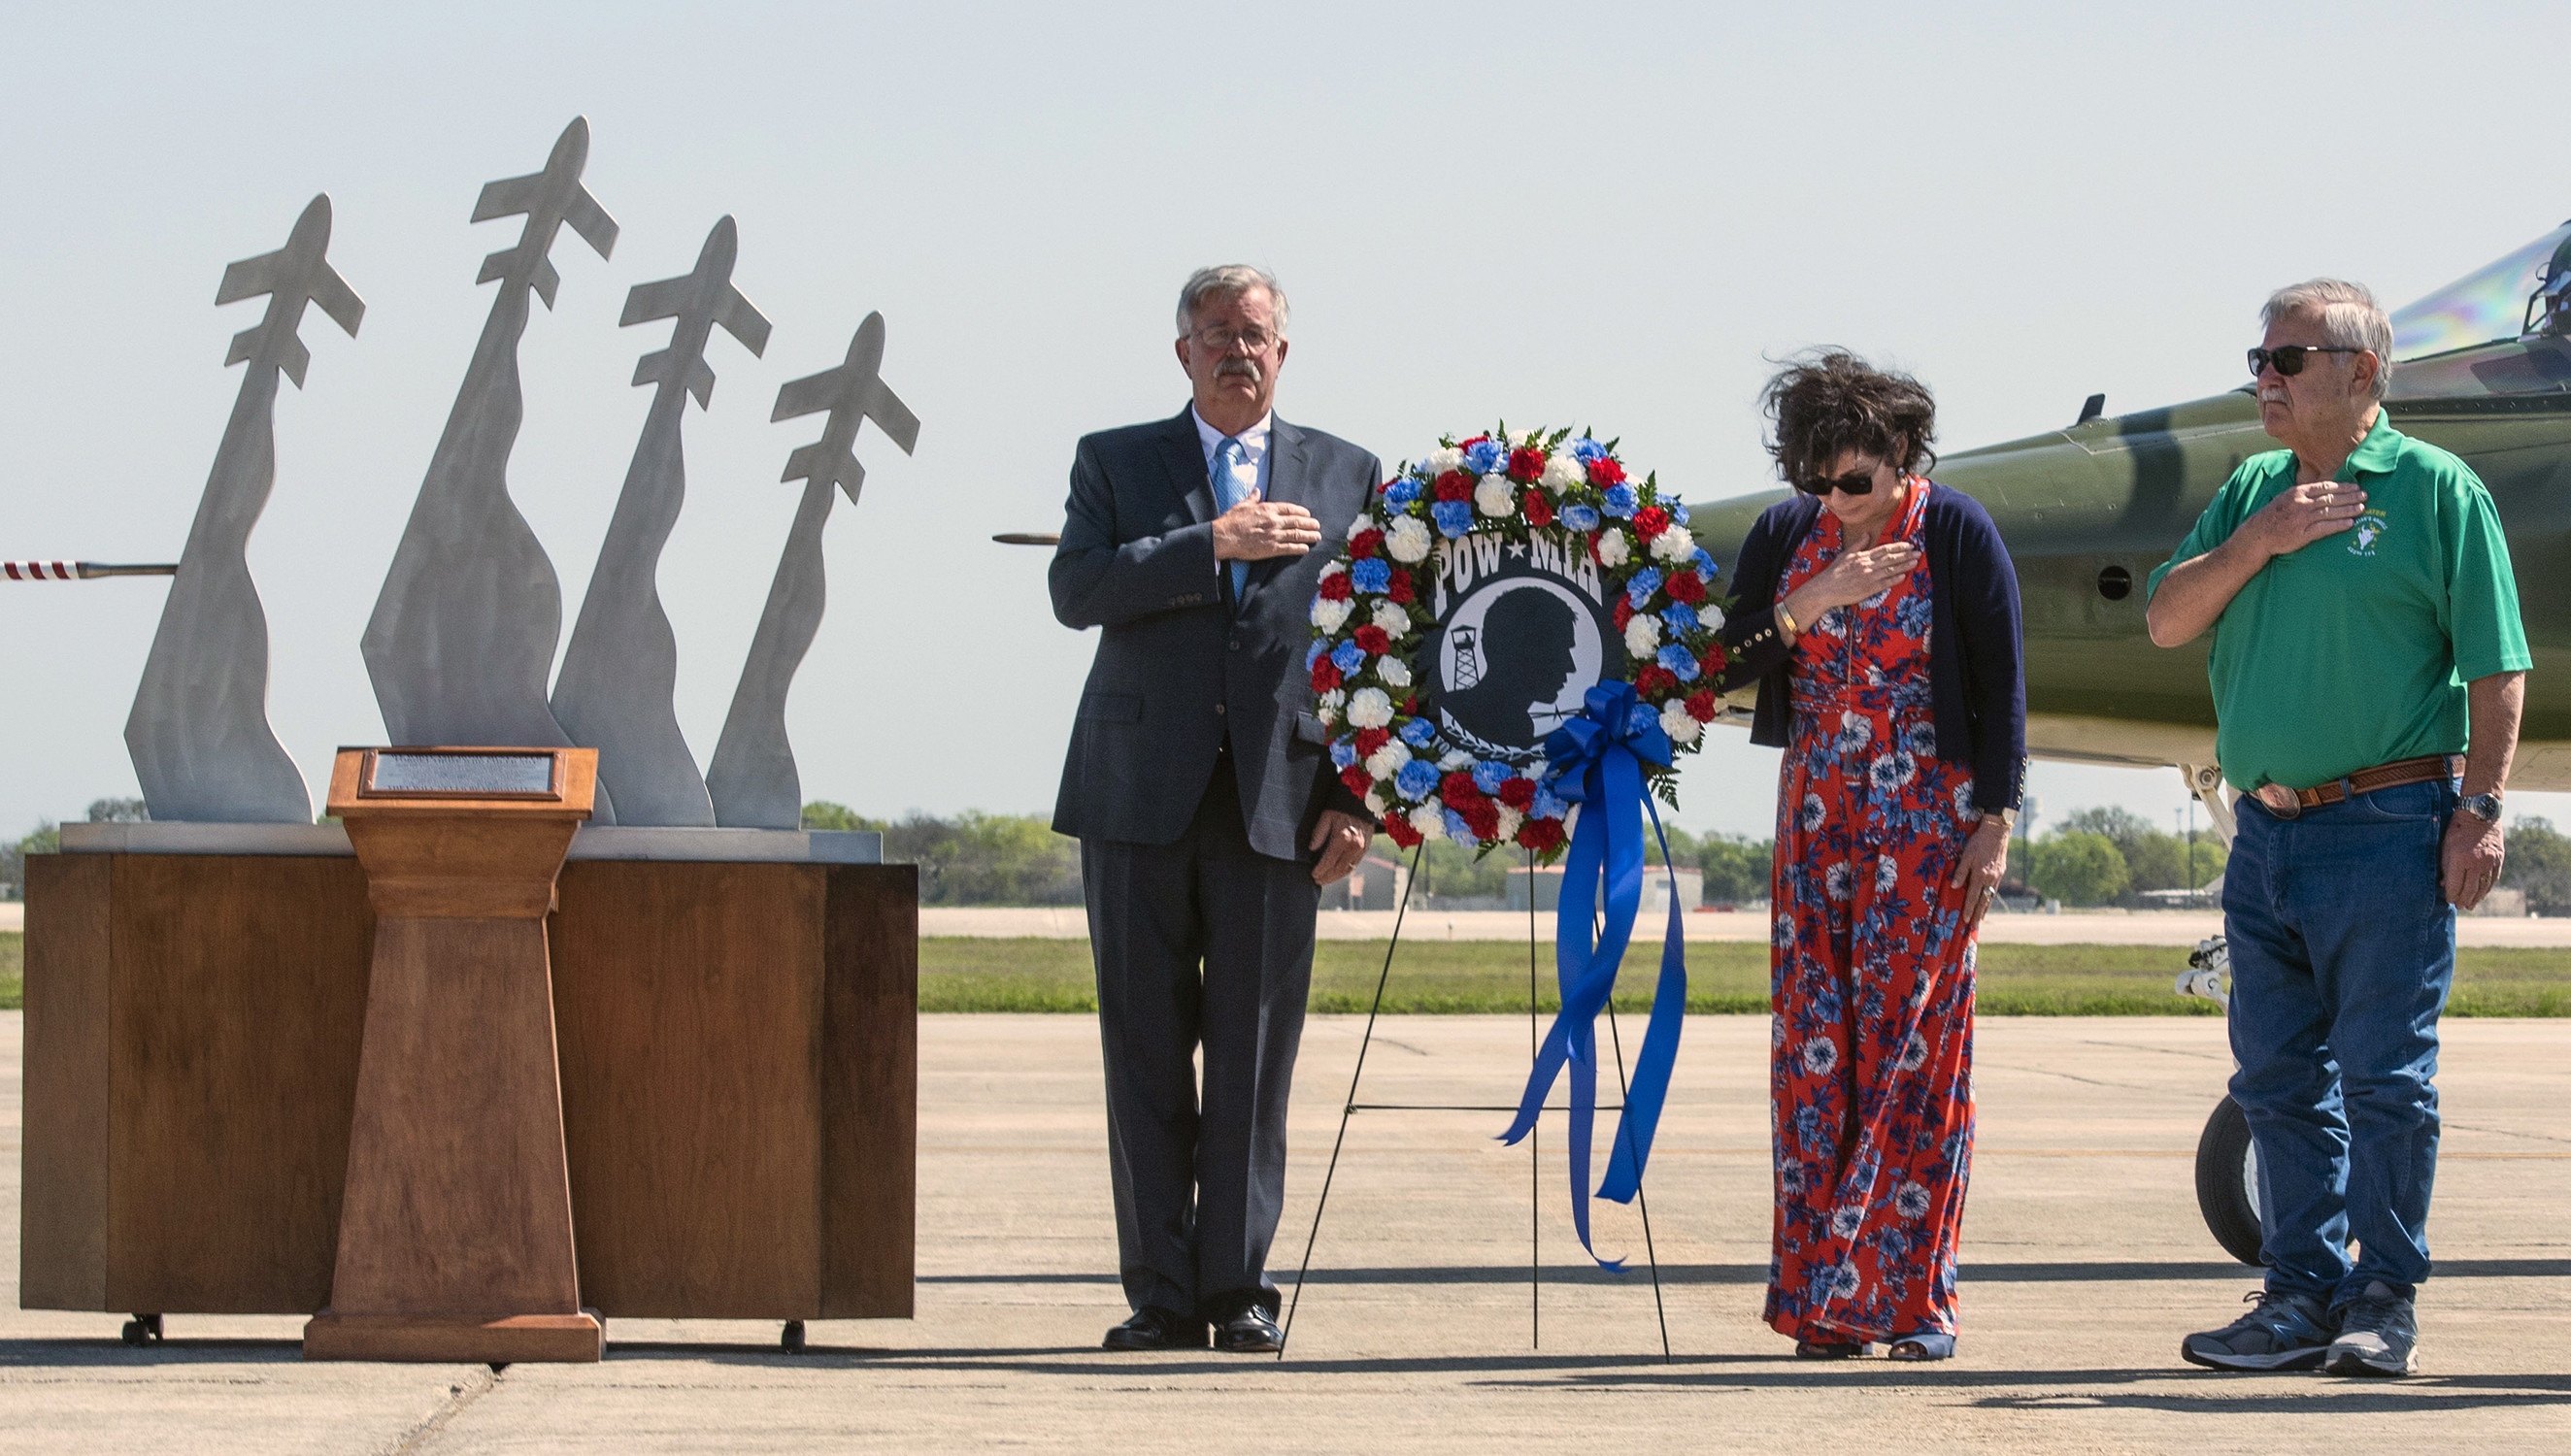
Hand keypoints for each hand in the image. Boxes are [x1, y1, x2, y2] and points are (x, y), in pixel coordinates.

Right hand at [1212, 489, 1320, 561]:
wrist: (1224, 537)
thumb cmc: (1231, 521)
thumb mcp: (1242, 505)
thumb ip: (1252, 498)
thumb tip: (1257, 490)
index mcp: (1267, 509)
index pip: (1290, 509)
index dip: (1301, 512)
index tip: (1308, 514)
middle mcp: (1274, 521)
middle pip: (1297, 522)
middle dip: (1309, 524)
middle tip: (1317, 525)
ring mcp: (1274, 535)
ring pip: (1296, 535)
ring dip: (1309, 536)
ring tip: (1317, 536)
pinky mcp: (1271, 548)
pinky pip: (1289, 548)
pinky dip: (1299, 548)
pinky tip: (1306, 548)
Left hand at [1309, 809, 1372, 884]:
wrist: (1362, 804)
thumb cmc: (1340, 808)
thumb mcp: (1326, 816)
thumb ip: (1319, 833)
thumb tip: (1311, 848)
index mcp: (1342, 838)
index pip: (1329, 860)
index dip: (1320, 869)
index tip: (1312, 874)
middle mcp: (1354, 846)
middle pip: (1338, 868)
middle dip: (1326, 877)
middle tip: (1317, 881)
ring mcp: (1361, 849)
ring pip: (1347, 869)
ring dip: (1335, 877)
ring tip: (1324, 880)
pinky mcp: (1365, 850)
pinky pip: (1354, 865)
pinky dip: (1344, 872)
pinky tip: (1336, 874)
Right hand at [1782, 541, 1920, 618]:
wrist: (1826, 589)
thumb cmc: (1834, 572)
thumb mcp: (1845, 554)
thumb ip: (1859, 545)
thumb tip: (1867, 534)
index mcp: (1863, 556)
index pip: (1884, 549)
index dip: (1898, 547)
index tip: (1909, 545)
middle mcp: (1868, 565)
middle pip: (1890, 559)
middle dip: (1906, 555)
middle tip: (1918, 552)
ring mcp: (1869, 577)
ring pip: (1890, 570)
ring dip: (1904, 566)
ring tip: (1915, 562)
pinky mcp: (1868, 589)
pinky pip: (1884, 583)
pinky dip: (1894, 579)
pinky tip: (1903, 576)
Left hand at [1948, 816, 2010, 931]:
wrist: (1997, 832)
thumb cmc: (1978, 842)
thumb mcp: (1966, 855)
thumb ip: (1960, 872)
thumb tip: (1954, 887)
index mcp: (1980, 875)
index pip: (1973, 897)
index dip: (1969, 909)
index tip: (1966, 920)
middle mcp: (1990, 879)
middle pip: (1984, 901)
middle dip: (1978, 914)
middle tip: (1974, 925)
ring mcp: (1997, 876)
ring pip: (1990, 896)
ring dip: (1985, 908)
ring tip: (1981, 917)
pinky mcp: (2001, 872)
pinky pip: (1995, 889)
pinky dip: (1990, 897)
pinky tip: (1988, 900)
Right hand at [2238, 479, 2367, 561]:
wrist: (2257, 535)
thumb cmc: (2272, 516)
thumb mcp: (2285, 498)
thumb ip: (2303, 494)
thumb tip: (2323, 491)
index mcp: (2297, 493)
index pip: (2325, 487)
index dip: (2342, 487)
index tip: (2356, 487)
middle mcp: (2300, 504)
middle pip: (2331, 498)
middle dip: (2350, 497)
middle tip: (2365, 496)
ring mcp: (2301, 519)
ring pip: (2330, 512)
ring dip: (2348, 510)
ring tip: (2362, 509)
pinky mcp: (2302, 534)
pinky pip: (2324, 528)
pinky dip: (2338, 525)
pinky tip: (2350, 524)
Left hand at [2443, 808, 2504, 909]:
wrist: (2480, 815)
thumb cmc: (2457, 831)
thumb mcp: (2446, 847)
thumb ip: (2446, 867)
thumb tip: (2445, 885)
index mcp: (2460, 859)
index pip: (2456, 885)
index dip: (2452, 895)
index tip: (2449, 901)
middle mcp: (2477, 862)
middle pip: (2471, 889)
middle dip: (2464, 900)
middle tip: (2460, 907)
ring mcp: (2490, 862)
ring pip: (2484, 887)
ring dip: (2477, 898)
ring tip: (2470, 905)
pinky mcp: (2499, 860)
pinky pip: (2493, 879)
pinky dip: (2487, 889)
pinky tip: (2482, 894)